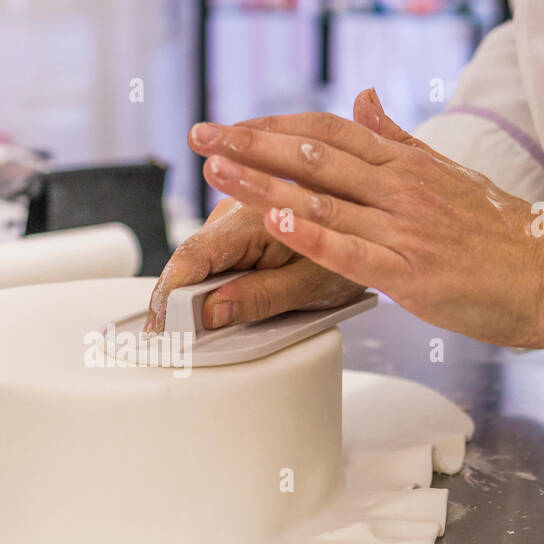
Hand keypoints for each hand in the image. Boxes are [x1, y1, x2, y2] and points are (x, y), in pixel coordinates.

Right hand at [143, 197, 364, 333]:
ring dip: (196, 286)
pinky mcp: (242, 217)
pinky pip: (217, 248)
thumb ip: (260, 297)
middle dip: (180, 297)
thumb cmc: (358, 251)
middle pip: (193, 257)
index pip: (193, 259)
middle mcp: (239, 205)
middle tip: (176, 338)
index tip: (159, 328)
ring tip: (197, 323)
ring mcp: (237, 210)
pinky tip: (212, 299)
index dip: (169, 296)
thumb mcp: (311, 286)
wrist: (385, 220)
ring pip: (203, 253)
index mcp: (255, 216)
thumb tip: (212, 312)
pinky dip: (211, 274)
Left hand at [187, 88, 543, 348]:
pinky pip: (350, 250)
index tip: (232, 124)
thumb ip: (397, 138)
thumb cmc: (501, 231)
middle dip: (251, 145)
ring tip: (218, 171)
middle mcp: (399, 188)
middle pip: (313, 156)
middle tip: (201, 137)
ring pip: (322, 198)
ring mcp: (403, 229)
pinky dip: (311, 233)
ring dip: (264, 182)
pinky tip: (276, 220)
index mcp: (405, 164)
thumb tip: (362, 98)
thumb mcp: (448, 172)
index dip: (273, 126)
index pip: (326, 132)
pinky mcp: (409, 274)